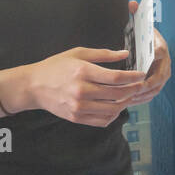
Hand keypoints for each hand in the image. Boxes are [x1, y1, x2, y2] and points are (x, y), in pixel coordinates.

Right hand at [24, 47, 146, 126]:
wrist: (33, 86)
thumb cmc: (56, 66)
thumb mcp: (78, 53)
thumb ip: (103, 54)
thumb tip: (125, 54)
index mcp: (83, 72)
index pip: (115, 78)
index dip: (132, 77)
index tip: (141, 74)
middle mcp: (82, 91)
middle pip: (116, 94)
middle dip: (132, 90)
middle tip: (140, 85)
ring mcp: (79, 107)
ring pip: (112, 110)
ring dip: (125, 103)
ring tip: (129, 96)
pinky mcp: (76, 118)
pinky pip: (102, 121)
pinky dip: (113, 115)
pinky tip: (116, 107)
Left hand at [126, 0, 170, 104]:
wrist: (150, 48)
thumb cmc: (142, 38)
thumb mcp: (140, 25)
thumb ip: (136, 14)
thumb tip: (132, 3)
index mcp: (160, 47)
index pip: (159, 51)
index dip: (153, 56)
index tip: (142, 63)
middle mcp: (165, 63)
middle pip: (159, 76)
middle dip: (146, 83)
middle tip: (133, 88)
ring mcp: (162, 76)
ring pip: (155, 89)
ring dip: (142, 95)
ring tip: (129, 98)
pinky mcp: (157, 85)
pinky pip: (151, 95)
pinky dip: (141, 99)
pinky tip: (129, 102)